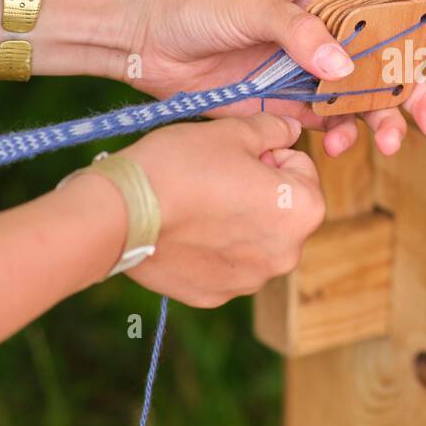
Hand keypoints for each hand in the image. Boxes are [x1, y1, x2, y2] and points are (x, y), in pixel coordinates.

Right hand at [115, 114, 324, 306]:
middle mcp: (287, 254)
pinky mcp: (217, 295)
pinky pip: (226, 264)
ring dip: (238, 220)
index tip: (239, 155)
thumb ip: (272, 129)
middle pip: (282, 209)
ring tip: (198, 203)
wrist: (121, 214)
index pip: (302, 169)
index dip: (271, 155)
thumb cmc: (181, 166)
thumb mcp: (232, 132)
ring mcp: (251, 280)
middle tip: (216, 176)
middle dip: (259, 190)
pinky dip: (213, 247)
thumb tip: (291, 130)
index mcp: (304, 211)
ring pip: (255, 239)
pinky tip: (185, 230)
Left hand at [120, 0, 425, 156]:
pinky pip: (324, 123)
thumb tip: (343, 67)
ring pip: (360, 99)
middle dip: (415, 91)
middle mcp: (321, 34)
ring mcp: (303, 71)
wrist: (140, 38)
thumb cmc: (193, 4)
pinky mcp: (280, 104)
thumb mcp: (248, 6)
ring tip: (386, 146)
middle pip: (387, 60)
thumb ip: (298, 33)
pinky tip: (332, 148)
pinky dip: (337, 138)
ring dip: (381, 122)